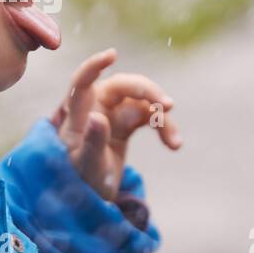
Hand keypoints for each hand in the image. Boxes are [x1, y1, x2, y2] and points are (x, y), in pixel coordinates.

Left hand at [48, 48, 182, 199]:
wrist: (88, 197)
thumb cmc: (81, 181)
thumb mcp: (87, 167)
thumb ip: (92, 143)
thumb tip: (98, 117)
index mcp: (78, 114)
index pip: (82, 83)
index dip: (94, 66)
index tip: (113, 55)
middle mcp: (95, 107)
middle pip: (122, 86)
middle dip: (147, 91)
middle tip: (168, 105)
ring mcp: (111, 113)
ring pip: (142, 101)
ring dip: (162, 117)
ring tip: (175, 143)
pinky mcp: (125, 123)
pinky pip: (149, 115)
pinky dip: (164, 127)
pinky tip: (174, 144)